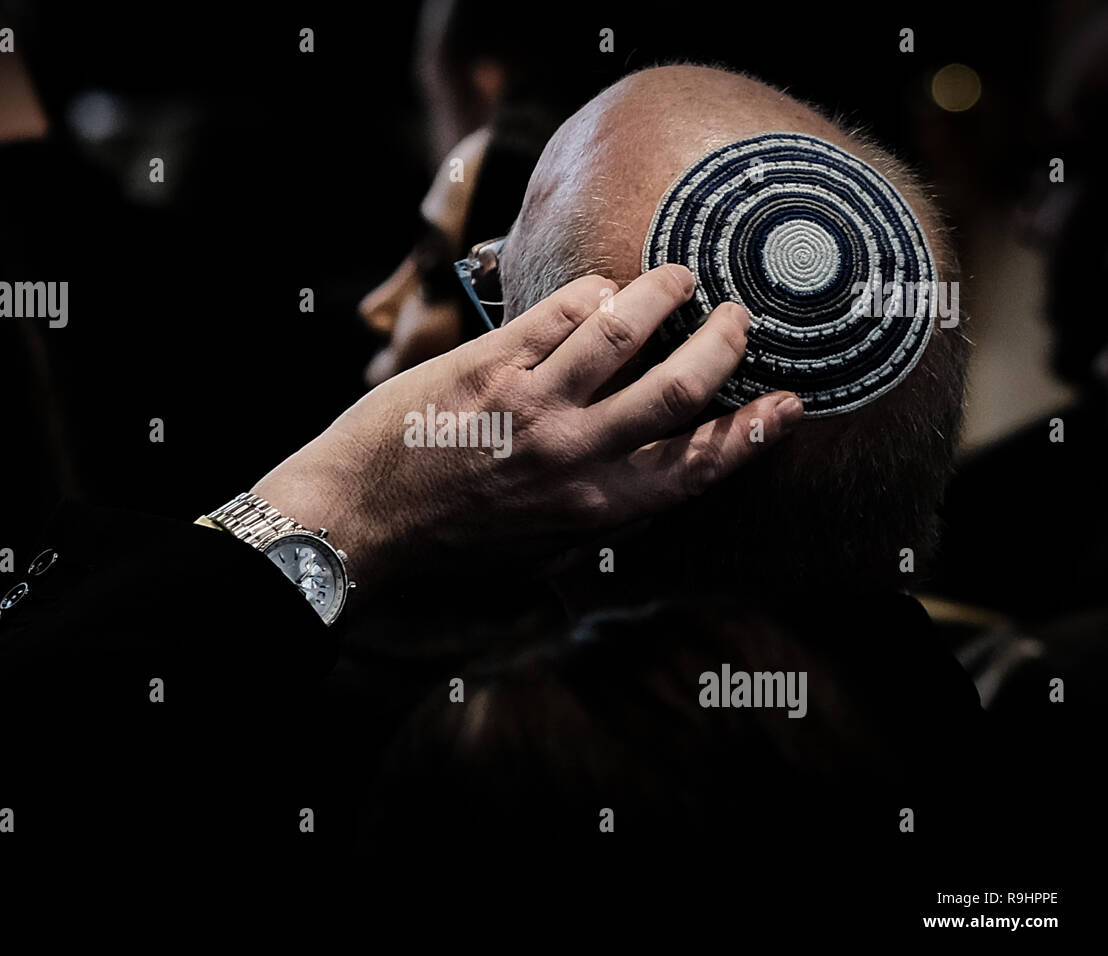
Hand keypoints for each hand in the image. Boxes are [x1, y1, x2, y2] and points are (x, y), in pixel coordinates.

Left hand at [252, 264, 802, 592]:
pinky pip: (562, 309)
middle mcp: (574, 455)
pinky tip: (601, 291)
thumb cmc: (455, 537)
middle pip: (680, 386)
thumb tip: (664, 469)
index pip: (699, 463)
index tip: (788, 405)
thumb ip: (607, 509)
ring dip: (663, 293)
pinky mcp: (489, 365)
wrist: (362, 517)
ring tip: (677, 279)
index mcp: (596, 508)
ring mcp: (532, 404)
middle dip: (723, 344)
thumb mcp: (545, 546)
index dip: (754, 432)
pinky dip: (594, 292)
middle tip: (737, 318)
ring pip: (624, 329)